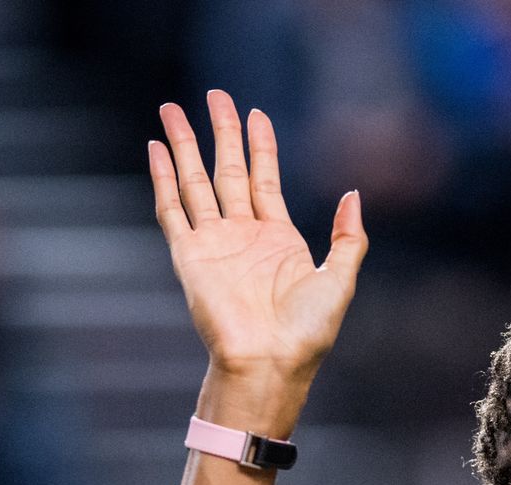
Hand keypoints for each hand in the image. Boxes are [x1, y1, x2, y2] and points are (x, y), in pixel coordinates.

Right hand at [151, 90, 366, 383]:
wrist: (270, 363)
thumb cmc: (307, 332)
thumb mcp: (339, 280)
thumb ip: (349, 238)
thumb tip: (354, 194)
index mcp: (278, 239)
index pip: (264, 178)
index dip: (260, 145)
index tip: (255, 113)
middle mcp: (243, 235)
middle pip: (228, 170)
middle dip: (220, 132)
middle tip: (215, 95)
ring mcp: (213, 243)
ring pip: (194, 181)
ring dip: (184, 145)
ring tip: (172, 109)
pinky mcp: (188, 256)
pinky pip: (171, 209)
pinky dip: (162, 178)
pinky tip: (156, 149)